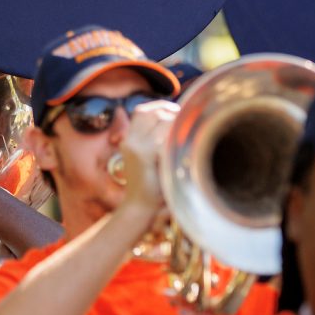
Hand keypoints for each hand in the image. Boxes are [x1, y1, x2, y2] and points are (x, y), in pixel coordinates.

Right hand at [114, 100, 177, 220]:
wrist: (140, 207)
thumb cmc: (152, 185)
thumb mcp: (148, 158)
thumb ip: (155, 140)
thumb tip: (176, 121)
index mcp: (128, 140)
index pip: (142, 111)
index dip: (159, 106)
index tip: (174, 111)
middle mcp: (130, 141)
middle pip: (151, 112)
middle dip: (171, 112)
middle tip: (185, 122)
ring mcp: (136, 147)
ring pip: (161, 120)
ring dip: (176, 124)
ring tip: (185, 135)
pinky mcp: (145, 155)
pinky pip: (165, 136)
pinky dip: (177, 137)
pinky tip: (183, 147)